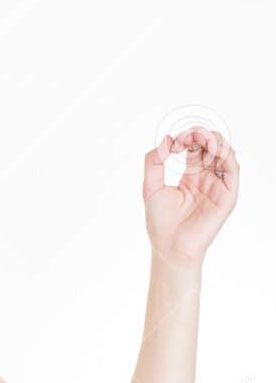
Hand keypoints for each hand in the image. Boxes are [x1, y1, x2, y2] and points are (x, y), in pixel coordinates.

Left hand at [143, 129, 238, 266]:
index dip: (187, 137)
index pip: (196, 146)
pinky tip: (211, 150)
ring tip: (199, 139)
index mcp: (191, 176)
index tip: (174, 143)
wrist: (170, 247)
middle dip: (201, 135)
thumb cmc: (160, 223)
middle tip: (186, 137)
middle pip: (212, 146)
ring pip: (225, 154)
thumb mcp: (150, 187)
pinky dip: (225, 155)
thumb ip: (153, 162)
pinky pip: (233, 170)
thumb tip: (166, 139)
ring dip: (214, 140)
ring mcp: (218, 186)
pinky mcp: (227, 197)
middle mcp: (207, 178)